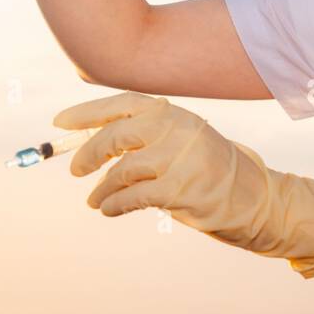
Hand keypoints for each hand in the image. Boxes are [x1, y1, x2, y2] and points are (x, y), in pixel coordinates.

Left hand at [53, 91, 313, 277]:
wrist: (254, 198)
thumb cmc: (208, 168)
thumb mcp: (180, 138)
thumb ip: (144, 134)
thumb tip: (90, 138)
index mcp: (173, 112)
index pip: (121, 104)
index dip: (86, 112)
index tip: (59, 122)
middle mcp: (175, 129)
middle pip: (115, 135)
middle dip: (88, 154)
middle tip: (75, 171)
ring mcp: (179, 159)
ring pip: (121, 171)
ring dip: (101, 188)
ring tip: (94, 200)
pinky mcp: (180, 190)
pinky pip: (132, 197)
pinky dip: (114, 204)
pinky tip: (108, 210)